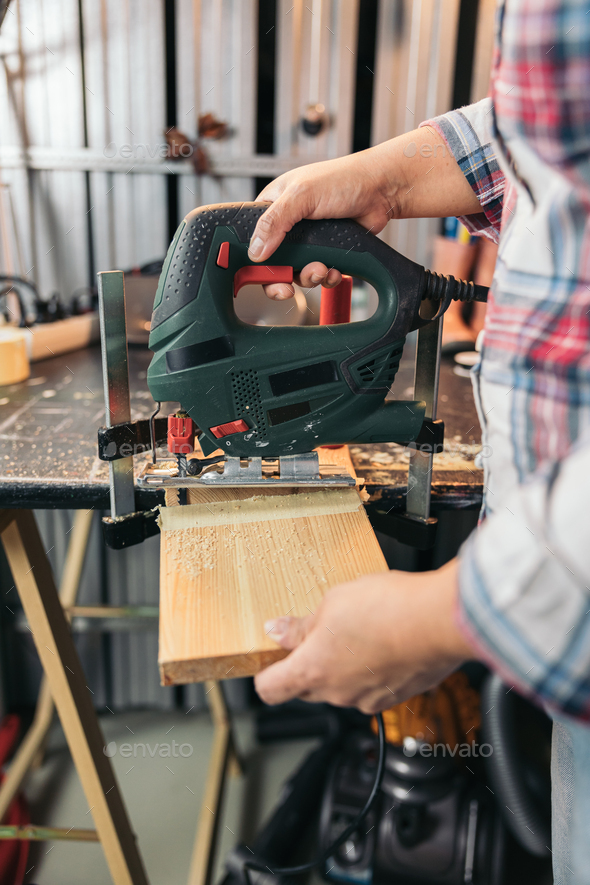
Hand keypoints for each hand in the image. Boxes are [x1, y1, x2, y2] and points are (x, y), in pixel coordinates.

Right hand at [250, 150, 396, 299]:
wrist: (381, 190)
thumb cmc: (344, 179)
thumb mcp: (301, 195)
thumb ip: (275, 221)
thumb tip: (255, 250)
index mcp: (273, 207)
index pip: (252, 239)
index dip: (254, 260)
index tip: (261, 274)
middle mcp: (288, 226)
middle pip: (273, 263)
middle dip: (284, 277)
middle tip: (288, 286)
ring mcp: (308, 241)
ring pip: (296, 273)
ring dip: (309, 277)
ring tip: (321, 269)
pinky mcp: (327, 252)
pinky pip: (319, 275)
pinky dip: (326, 277)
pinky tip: (334, 269)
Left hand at [254, 559, 475, 713]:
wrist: (439, 620)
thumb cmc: (388, 610)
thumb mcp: (331, 603)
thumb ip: (301, 626)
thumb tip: (279, 632)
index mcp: (312, 671)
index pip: (270, 689)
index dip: (265, 673)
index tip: (269, 659)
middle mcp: (338, 694)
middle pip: (306, 688)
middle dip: (307, 664)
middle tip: (318, 632)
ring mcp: (369, 699)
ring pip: (342, 687)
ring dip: (343, 665)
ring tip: (357, 631)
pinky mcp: (396, 696)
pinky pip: (372, 687)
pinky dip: (371, 670)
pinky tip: (381, 641)